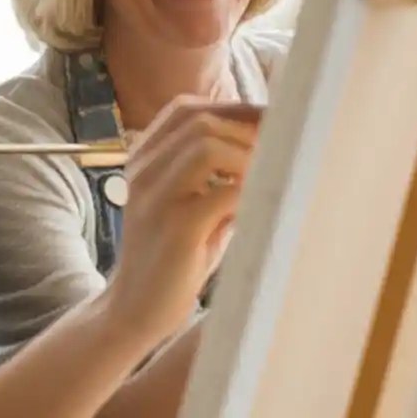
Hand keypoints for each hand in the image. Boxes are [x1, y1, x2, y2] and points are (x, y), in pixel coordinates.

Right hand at [101, 97, 261, 343]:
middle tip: (280, 151)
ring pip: (207, 145)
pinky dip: (250, 193)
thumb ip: (218, 173)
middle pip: (200, 121)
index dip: (233, 109)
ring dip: (248, 156)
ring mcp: (155, 198)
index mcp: (144, 158)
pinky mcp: (175, 229)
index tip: (270, 123)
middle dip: (247, 130)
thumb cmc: (176, 255)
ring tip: (268, 177)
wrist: (136, 308)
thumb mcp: (192, 203)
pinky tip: (260, 206)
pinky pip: (221, 193)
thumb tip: (272, 143)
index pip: (187, 110)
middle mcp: (142, 170)